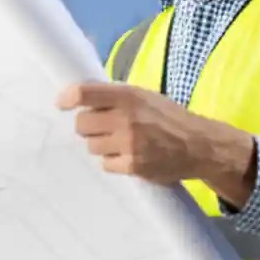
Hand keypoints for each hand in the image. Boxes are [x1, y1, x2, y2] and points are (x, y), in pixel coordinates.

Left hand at [56, 82, 257, 204]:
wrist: (199, 145)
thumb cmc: (168, 117)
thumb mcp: (144, 96)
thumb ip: (115, 96)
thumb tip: (77, 96)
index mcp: (128, 96)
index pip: (85, 93)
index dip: (67, 98)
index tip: (61, 104)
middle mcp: (126, 119)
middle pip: (81, 124)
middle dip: (87, 126)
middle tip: (101, 127)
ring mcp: (129, 144)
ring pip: (91, 146)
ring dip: (100, 145)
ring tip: (119, 142)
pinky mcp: (133, 166)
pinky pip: (105, 164)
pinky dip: (112, 161)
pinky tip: (128, 156)